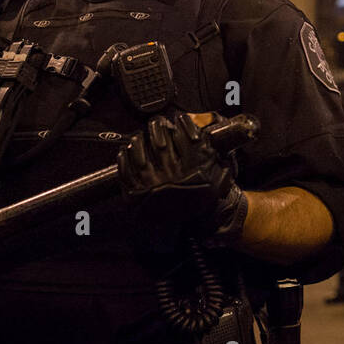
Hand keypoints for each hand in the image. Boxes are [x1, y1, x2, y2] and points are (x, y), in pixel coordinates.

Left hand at [117, 113, 247, 247]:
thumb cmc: (205, 197)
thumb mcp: (219, 174)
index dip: (181, 122)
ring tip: (141, 135)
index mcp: (194, 168)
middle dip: (158, 125)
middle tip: (158, 122)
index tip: (178, 119)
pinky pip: (125, 170)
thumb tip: (204, 131)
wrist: (194, 225)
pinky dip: (124, 157)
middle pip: (160, 139)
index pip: (184, 134)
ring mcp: (153, 184)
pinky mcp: (137, 194)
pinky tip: (127, 151)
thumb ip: (214, 152)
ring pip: (139, 151)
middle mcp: (173, 175)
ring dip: (139, 139)